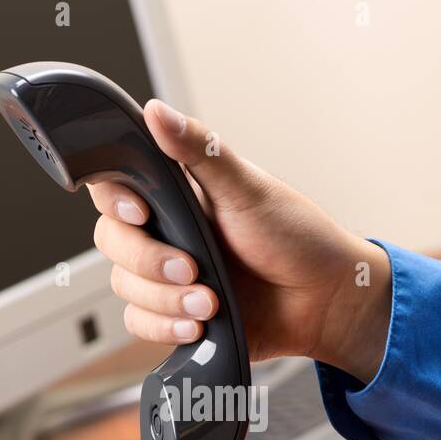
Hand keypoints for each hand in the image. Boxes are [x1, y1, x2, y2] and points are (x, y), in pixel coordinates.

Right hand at [86, 100, 391, 384]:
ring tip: (210, 303)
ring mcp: (170, 277)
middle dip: (149, 261)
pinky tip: (198, 327)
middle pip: (113, 242)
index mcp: (178, 195)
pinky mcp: (178, 316)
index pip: (114, 187)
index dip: (115, 201)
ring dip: (164, 300)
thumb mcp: (249, 188)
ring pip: (126, 287)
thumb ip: (200, 151)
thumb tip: (156, 111)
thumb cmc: (297, 237)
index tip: (142, 213)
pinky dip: (164, 328)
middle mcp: (168, 233)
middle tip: (192, 268)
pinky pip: (141, 323)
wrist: (326, 303)